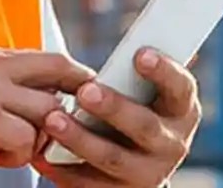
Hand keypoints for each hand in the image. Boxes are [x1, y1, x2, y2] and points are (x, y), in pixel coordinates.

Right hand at [0, 48, 96, 180]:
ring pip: (47, 111)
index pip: (52, 58)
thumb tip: (56, 104)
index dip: (76, 78)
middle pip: (59, 74)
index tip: (88, 99)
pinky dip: (20, 156)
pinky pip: (27, 138)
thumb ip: (11, 90)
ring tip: (14, 149)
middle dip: (73, 105)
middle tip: (66, 130)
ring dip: (39, 139)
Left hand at [33, 48, 201, 186]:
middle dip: (114, 107)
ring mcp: (149, 174)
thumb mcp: (142, 93)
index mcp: (180, 110)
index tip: (139, 53)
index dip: (163, 70)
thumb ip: (131, 75)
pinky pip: (91, 183)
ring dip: (81, 138)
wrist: (134, 169)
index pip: (180, 88)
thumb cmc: (131, 110)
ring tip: (53, 120)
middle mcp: (172, 144)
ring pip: (113, 158)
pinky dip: (64, 168)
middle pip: (144, 125)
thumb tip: (123, 48)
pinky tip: (42, 154)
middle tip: (86, 91)